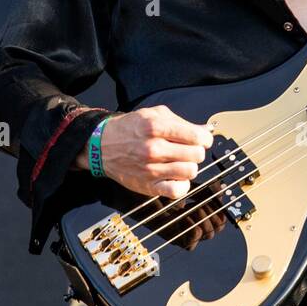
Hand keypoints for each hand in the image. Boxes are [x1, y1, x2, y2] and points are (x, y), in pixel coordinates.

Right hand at [96, 106, 214, 199]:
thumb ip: (181, 121)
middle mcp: (153, 148)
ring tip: (181, 162)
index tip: (202, 140)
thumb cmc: (130, 128)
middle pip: (196, 155)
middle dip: (197, 151)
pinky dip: (182, 185)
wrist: (101, 146)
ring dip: (190, 167)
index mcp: (156, 127)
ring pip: (190, 172)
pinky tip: (176, 177)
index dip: (204, 138)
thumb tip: (205, 130)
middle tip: (189, 150)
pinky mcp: (147, 186)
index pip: (197, 136)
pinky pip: (176, 191)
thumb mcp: (154, 114)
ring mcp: (150, 169)